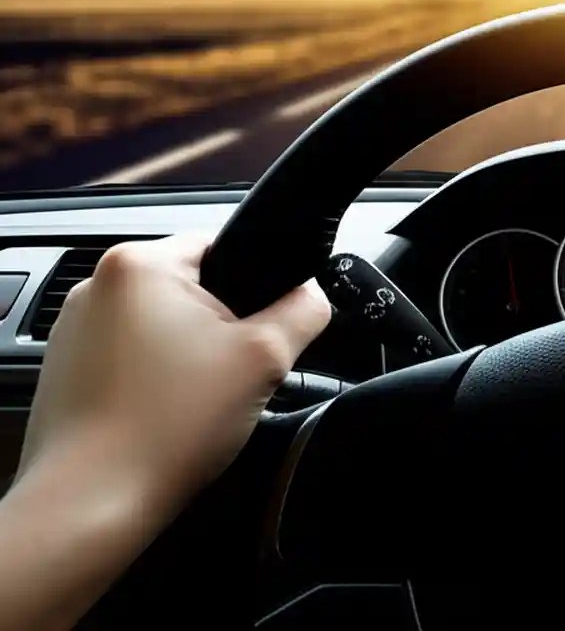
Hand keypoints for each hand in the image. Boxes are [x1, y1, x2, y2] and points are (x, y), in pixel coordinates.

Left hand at [16, 234, 329, 516]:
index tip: (260, 336)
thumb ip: (304, 312)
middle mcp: (96, 285)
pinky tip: (165, 415)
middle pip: (193, 290)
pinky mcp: (67, 368)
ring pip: (163, 327)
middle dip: (221, 330)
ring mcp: (73, 328)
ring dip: (188, 356)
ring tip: (193, 402)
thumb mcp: (265, 360)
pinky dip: (155, 381)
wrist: (95, 502)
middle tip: (231, 376)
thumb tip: (315, 295)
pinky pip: (132, 359)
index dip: (258, 289)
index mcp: (140, 264)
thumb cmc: (167, 428)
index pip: (224, 245)